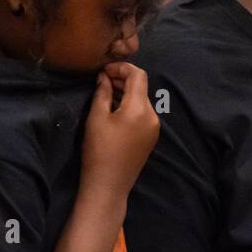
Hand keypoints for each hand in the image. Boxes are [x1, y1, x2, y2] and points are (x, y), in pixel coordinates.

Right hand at [81, 62, 158, 201]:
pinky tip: (114, 109)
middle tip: (101, 80)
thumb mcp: (96, 118)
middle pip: (141, 87)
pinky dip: (130, 105)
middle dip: (123, 79)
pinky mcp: (151, 137)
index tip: (104, 70)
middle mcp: (152, 116)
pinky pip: (143, 113)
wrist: (109, 184)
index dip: (121, 67)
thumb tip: (104, 77)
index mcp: (140, 109)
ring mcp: (154, 127)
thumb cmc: (98, 150)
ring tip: (105, 93)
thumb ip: (102, 93)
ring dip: (126, 92)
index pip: (138, 75)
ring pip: (142, 100)